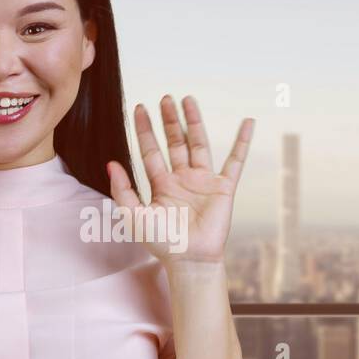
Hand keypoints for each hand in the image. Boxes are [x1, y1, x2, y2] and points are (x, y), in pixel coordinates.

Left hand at [106, 95, 253, 267]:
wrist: (189, 260)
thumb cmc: (161, 243)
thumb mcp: (134, 216)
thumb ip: (122, 190)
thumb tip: (111, 163)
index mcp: (161, 185)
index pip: (150, 150)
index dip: (144, 130)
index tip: (139, 109)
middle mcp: (181, 179)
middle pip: (174, 142)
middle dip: (169, 120)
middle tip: (164, 98)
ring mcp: (203, 181)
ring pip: (198, 144)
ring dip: (194, 122)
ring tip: (187, 100)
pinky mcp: (223, 187)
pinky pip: (235, 160)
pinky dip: (242, 141)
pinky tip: (247, 122)